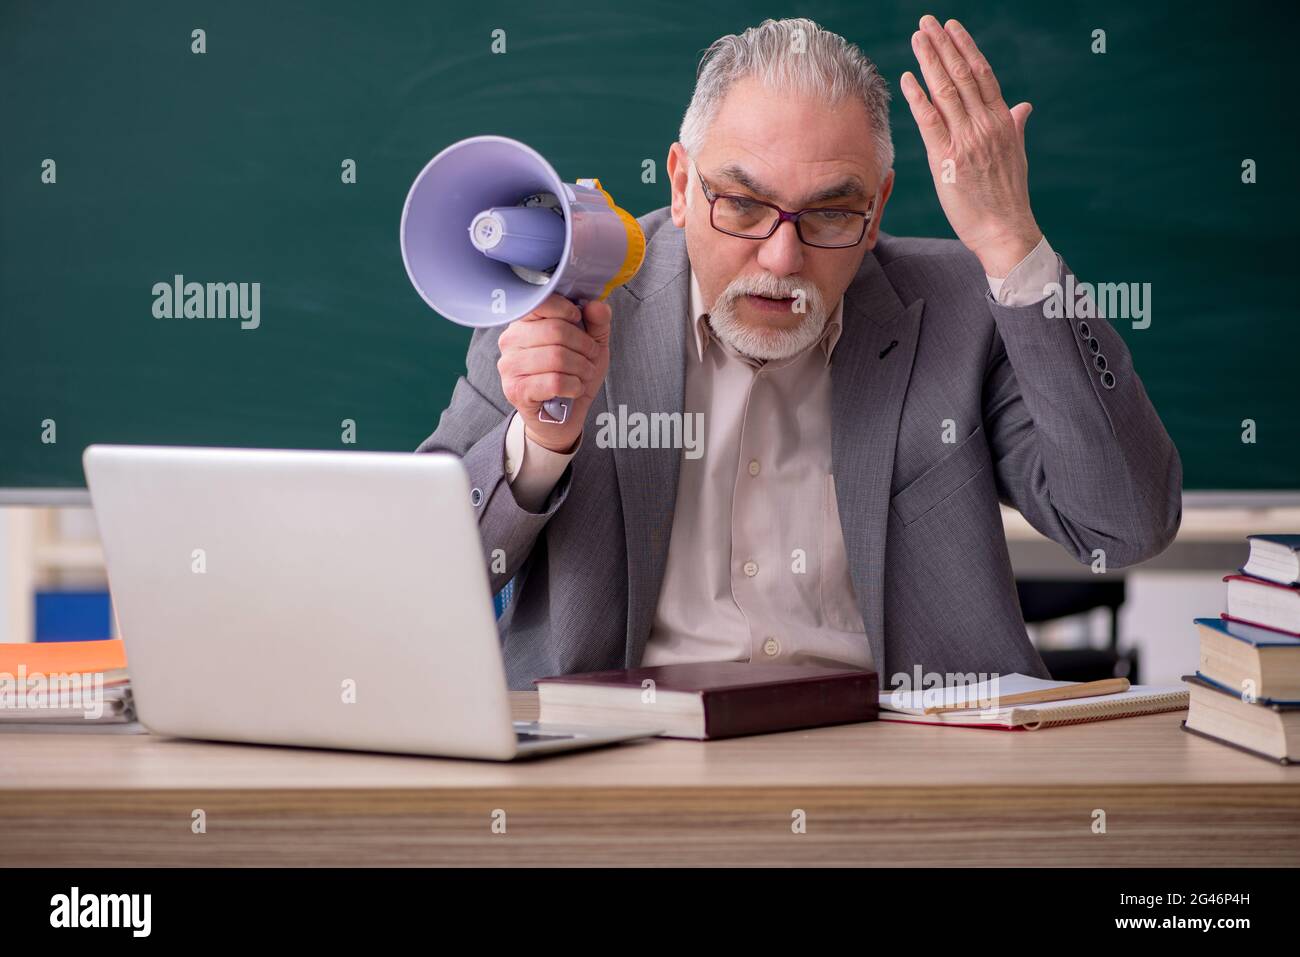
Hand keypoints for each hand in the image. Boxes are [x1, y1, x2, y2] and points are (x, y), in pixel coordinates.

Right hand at [497, 294, 611, 452]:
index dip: (566, 310)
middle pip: (555, 331)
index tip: (578, 320)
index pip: (540, 302)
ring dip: (581, 368)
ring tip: (584, 374)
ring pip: (556, 357)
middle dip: (584, 346)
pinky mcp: (516, 390)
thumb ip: (596, 322)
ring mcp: (510, 366)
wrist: (561, 416)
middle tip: (590, 357)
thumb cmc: (572, 374)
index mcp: (524, 322)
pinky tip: (574, 389)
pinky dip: (574, 386)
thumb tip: (597, 305)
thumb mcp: (591, 344)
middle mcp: (510, 340)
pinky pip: (554, 381)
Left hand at [900, 15, 1042, 276]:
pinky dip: (918, 98)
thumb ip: (1015, 126)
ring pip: (946, 92)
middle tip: (927, 23)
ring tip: (918, 39)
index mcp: (1002, 121)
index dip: (965, 48)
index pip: (983, 75)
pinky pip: (931, 122)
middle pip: (962, 76)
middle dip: (944, 46)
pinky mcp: (948, 160)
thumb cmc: (1008, 197)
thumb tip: (1023, 106)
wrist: (1006, 230)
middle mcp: (986, 125)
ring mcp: (967, 141)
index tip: (952, 28)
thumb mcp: (1017, 155)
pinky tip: (908, 78)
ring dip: (930, 62)